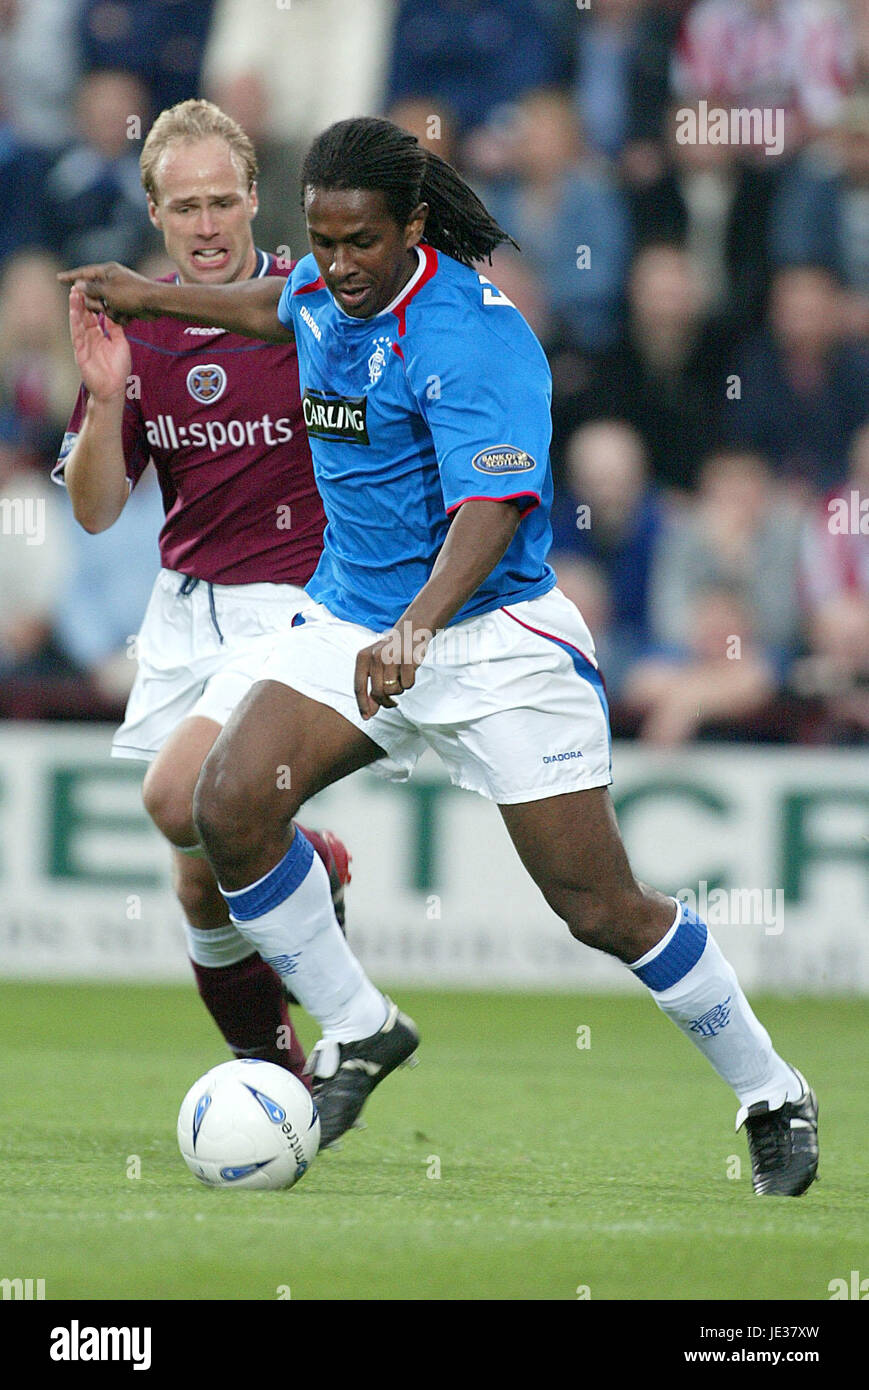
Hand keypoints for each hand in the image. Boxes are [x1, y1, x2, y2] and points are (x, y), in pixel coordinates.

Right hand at [58, 261, 156, 324]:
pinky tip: (129, 315)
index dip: (71, 277)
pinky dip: (120, 316)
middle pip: (92, 294)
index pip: (84, 273)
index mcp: (107, 272)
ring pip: (103, 306)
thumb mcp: (108, 291)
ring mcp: (119, 294)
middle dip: (97, 303)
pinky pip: (114, 313)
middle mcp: (111, 281)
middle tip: (105, 306)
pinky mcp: (126, 305)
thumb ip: (91, 289)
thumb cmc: (132, 294)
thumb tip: (78, 285)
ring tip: (121, 310)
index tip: (58, 278)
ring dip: (110, 312)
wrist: (155, 304)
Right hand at [68, 286, 130, 402]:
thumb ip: (115, 329)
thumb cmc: (118, 369)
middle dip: (81, 300)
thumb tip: (113, 314)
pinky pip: (76, 334)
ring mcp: (83, 343)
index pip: (94, 315)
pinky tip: (74, 310)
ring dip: (75, 307)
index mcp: (99, 335)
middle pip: (84, 315)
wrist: (113, 388)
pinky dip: (75, 322)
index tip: (92, 288)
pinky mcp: (79, 351)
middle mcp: (89, 337)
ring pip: (78, 321)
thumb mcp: (120, 344)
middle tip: (79, 284)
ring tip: (74, 292)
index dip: (92, 302)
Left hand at [354, 621, 431, 719]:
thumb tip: (369, 713)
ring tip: (400, 678)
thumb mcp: (376, 666)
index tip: (366, 717)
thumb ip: (371, 687)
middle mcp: (375, 656)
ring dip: (399, 690)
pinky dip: (409, 682)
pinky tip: (409, 671)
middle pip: (377, 693)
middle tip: (392, 703)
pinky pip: (408, 684)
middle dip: (385, 702)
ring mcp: (392, 657)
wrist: (411, 630)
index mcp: (363, 657)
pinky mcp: (408, 659)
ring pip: (393, 690)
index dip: (362, 705)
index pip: (358, 687)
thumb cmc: (391, 653)